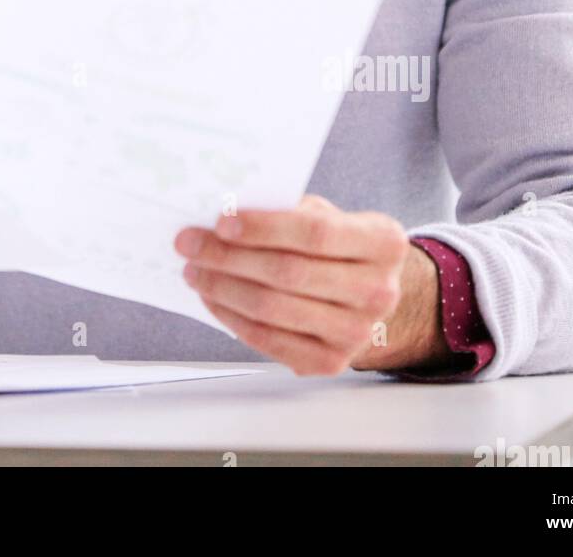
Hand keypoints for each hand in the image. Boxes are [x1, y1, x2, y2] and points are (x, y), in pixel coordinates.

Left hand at [174, 194, 440, 375]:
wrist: (368, 293)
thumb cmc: (337, 245)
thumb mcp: (327, 215)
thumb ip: (288, 211)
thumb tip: (225, 213)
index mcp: (383, 243)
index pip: (315, 233)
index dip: (263, 228)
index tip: (220, 220)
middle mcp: (378, 292)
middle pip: (288, 273)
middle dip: (228, 257)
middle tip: (190, 243)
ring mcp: (357, 333)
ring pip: (273, 309)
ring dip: (222, 287)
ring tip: (194, 269)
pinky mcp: (331, 362)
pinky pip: (269, 340)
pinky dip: (232, 316)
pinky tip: (213, 296)